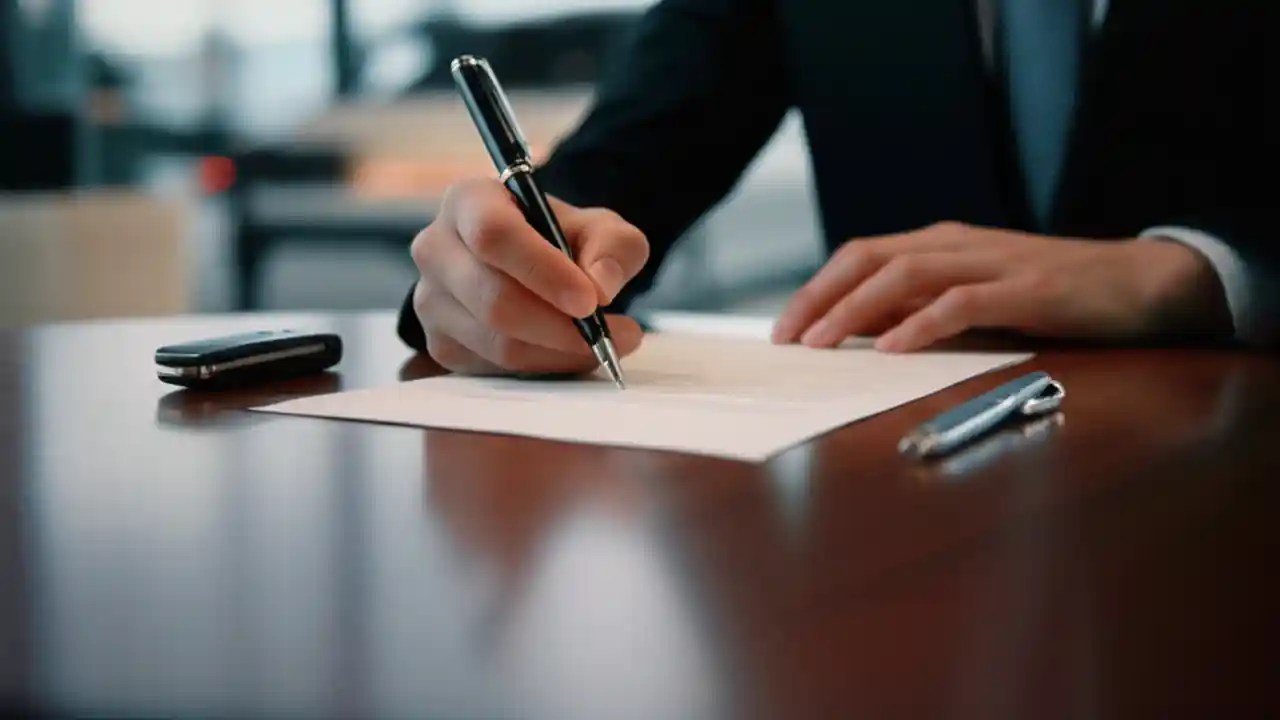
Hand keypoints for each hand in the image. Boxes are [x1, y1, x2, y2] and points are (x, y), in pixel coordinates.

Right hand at [410, 179, 648, 374]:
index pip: (494, 234)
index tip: (590, 300)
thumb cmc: (560, 240)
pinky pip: (494, 369)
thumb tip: (601, 287)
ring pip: (496, 343)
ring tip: (602, 344)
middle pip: (494, 299)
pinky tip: (569, 353)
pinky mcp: (440, 344)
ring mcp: (430, 301)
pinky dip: (542, 368)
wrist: (528, 267)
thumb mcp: (600, 228)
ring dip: (558, 353)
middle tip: (612, 334)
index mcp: (468, 202)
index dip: (543, 271)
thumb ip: (613, 247)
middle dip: (560, 327)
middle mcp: (436, 249)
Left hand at [773, 222, 1229, 351]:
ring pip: (906, 275)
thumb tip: (859, 333)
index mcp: (940, 244)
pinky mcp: (1028, 289)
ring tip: (823, 344)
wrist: (1139, 281)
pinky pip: (963, 302)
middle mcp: (957, 245)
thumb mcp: (973, 298)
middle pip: (869, 259)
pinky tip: (894, 349)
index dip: (816, 290)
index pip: (860, 256)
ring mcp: (993, 263)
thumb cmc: (1050, 295)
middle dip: (820, 298)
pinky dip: (922, 324)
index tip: (782, 330)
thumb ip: (921, 308)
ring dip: (856, 310)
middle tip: (786, 339)